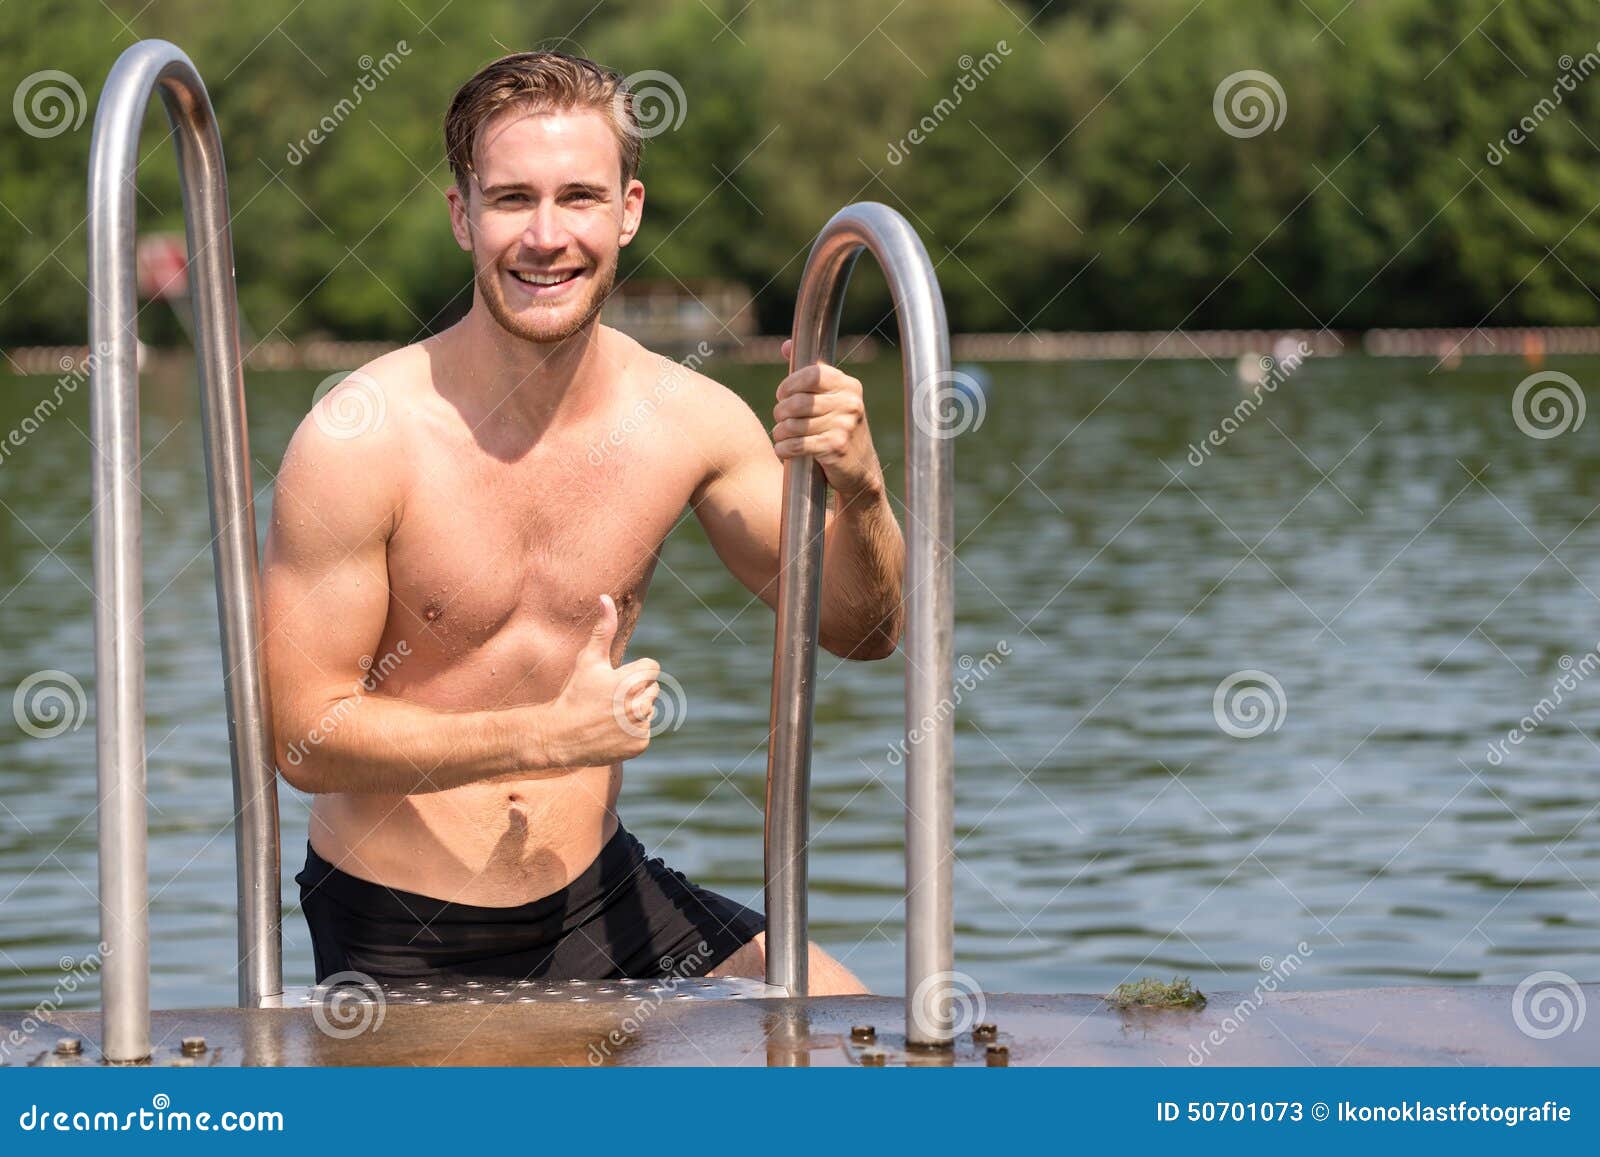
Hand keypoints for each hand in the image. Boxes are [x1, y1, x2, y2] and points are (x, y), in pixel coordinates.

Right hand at [547, 594, 661, 766]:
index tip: (615, 680)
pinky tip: (611, 732)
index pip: (652, 668)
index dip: (634, 672)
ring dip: (635, 712)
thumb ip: (603, 629)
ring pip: (650, 711)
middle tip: (608, 700)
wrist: (561, 735)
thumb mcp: (588, 660)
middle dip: (635, 691)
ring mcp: (640, 726)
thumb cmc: (575, 692)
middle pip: (652, 689)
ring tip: (609, 716)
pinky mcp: (640, 744)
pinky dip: (632, 732)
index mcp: (630, 681)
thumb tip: (605, 598)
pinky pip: (645, 732)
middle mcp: (638, 705)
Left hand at [772, 338, 885, 498]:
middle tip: (779, 419)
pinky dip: (784, 449)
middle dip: (781, 411)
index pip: (812, 374)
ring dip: (780, 432)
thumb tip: (786, 345)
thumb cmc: (838, 428)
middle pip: (799, 401)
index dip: (789, 384)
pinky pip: (797, 445)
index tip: (782, 395)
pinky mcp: (836, 447)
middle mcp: (851, 403)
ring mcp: (845, 426)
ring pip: (794, 425)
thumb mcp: (831, 397)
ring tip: (780, 435)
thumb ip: (809, 372)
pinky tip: (783, 450)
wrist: (860, 468)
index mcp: (849, 385)